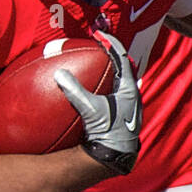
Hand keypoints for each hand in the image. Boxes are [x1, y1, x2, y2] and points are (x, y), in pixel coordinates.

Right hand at [54, 32, 140, 175]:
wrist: (116, 157)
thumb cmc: (107, 133)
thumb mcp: (90, 109)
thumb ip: (75, 91)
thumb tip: (59, 73)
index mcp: (129, 88)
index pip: (121, 57)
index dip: (111, 43)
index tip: (100, 34)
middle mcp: (132, 95)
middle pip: (124, 67)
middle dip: (113, 55)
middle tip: (101, 46)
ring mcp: (128, 106)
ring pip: (121, 81)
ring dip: (111, 71)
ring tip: (100, 63)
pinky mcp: (122, 116)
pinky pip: (115, 95)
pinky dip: (106, 87)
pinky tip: (96, 91)